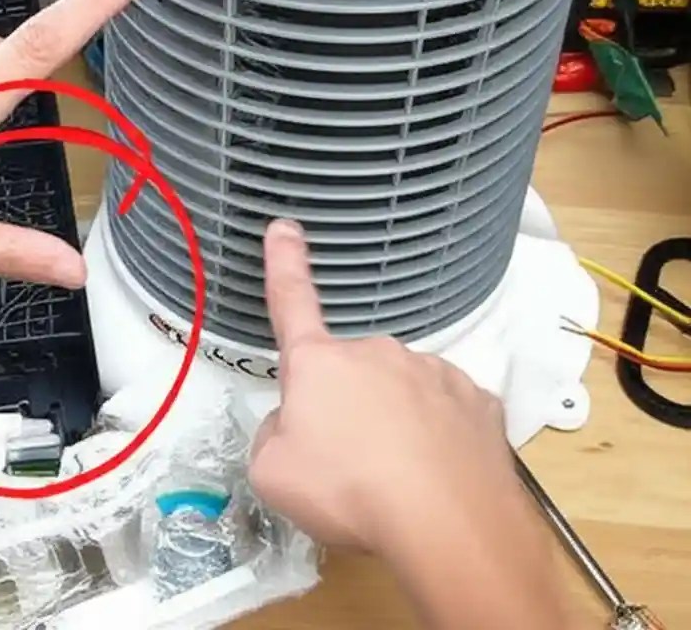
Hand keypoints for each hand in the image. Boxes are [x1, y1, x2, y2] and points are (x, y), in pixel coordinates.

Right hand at [247, 219, 533, 556]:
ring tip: (391, 476)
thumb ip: (273, 436)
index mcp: (319, 363)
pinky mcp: (478, 401)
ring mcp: (433, 373)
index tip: (284, 227)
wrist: (445, 523)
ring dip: (391, 422)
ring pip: (399, 392)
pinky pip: (443, 413)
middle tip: (343, 460)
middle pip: (347, 373)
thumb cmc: (347, 491)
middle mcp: (377, 353)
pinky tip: (431, 473)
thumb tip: (294, 427)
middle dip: (342, 406)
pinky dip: (435, 437)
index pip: (292, 302)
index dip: (283, 263)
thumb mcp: (271, 473)